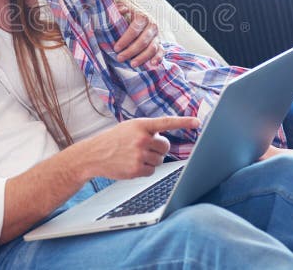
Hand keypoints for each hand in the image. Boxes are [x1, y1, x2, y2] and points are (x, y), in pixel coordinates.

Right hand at [82, 117, 198, 179]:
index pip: (166, 122)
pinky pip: (152, 171)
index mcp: (141, 125)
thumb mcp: (130, 128)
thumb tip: (165, 144)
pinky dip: (145, 169)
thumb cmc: (114, 140)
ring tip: (134, 155)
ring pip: (160, 160)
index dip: (183, 122)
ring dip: (151, 159)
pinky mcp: (136, 169)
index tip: (197, 122)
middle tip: (144, 148)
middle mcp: (141, 139)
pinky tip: (132, 164)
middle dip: (158, 149)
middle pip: (166, 147)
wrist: (94, 154)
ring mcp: (139, 154)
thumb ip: (148, 131)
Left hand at [114, 2, 163, 66]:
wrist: (136, 18)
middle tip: (120, 58)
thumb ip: (119, 9)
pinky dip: (158, 58)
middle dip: (131, 51)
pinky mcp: (160, 44)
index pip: (135, 29)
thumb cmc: (126, 16)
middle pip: (143, 41)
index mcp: (143, 17)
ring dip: (142, 57)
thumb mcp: (121, 10)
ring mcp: (157, 36)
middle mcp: (153, 25)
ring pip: (153, 48)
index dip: (125, 40)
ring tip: (132, 64)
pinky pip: (161, 52)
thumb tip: (123, 10)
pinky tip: (152, 64)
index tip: (116, 48)